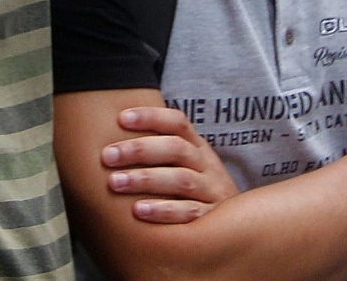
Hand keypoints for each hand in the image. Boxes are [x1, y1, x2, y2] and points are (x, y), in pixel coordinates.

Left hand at [100, 105, 239, 223]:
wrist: (239, 228)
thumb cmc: (197, 192)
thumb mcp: (188, 166)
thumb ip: (160, 152)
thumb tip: (113, 134)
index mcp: (198, 148)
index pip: (177, 123)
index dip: (151, 117)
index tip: (121, 118)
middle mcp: (206, 166)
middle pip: (176, 149)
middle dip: (139, 150)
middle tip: (107, 156)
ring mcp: (212, 192)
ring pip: (180, 180)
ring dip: (146, 180)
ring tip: (115, 182)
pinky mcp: (212, 220)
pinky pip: (189, 213)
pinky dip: (163, 211)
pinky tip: (139, 211)